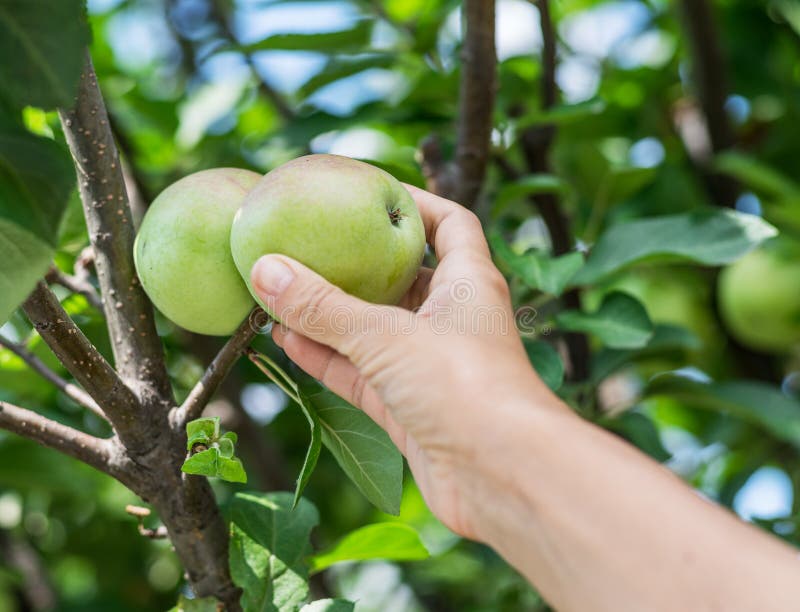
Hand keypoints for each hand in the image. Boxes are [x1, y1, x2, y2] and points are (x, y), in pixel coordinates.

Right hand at [251, 185, 556, 537]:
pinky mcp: (410, 407)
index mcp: (469, 283)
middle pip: (401, 276)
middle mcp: (452, 320)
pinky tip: (286, 341)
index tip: (369, 190)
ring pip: (373, 329)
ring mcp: (430, 366)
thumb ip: (324, 307)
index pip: (449, 223)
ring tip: (280, 292)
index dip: (415, 202)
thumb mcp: (387, 337)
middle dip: (355, 263)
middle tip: (307, 244)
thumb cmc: (466, 389)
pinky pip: (361, 372)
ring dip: (329, 314)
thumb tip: (263, 269)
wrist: (503, 478)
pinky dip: (327, 357)